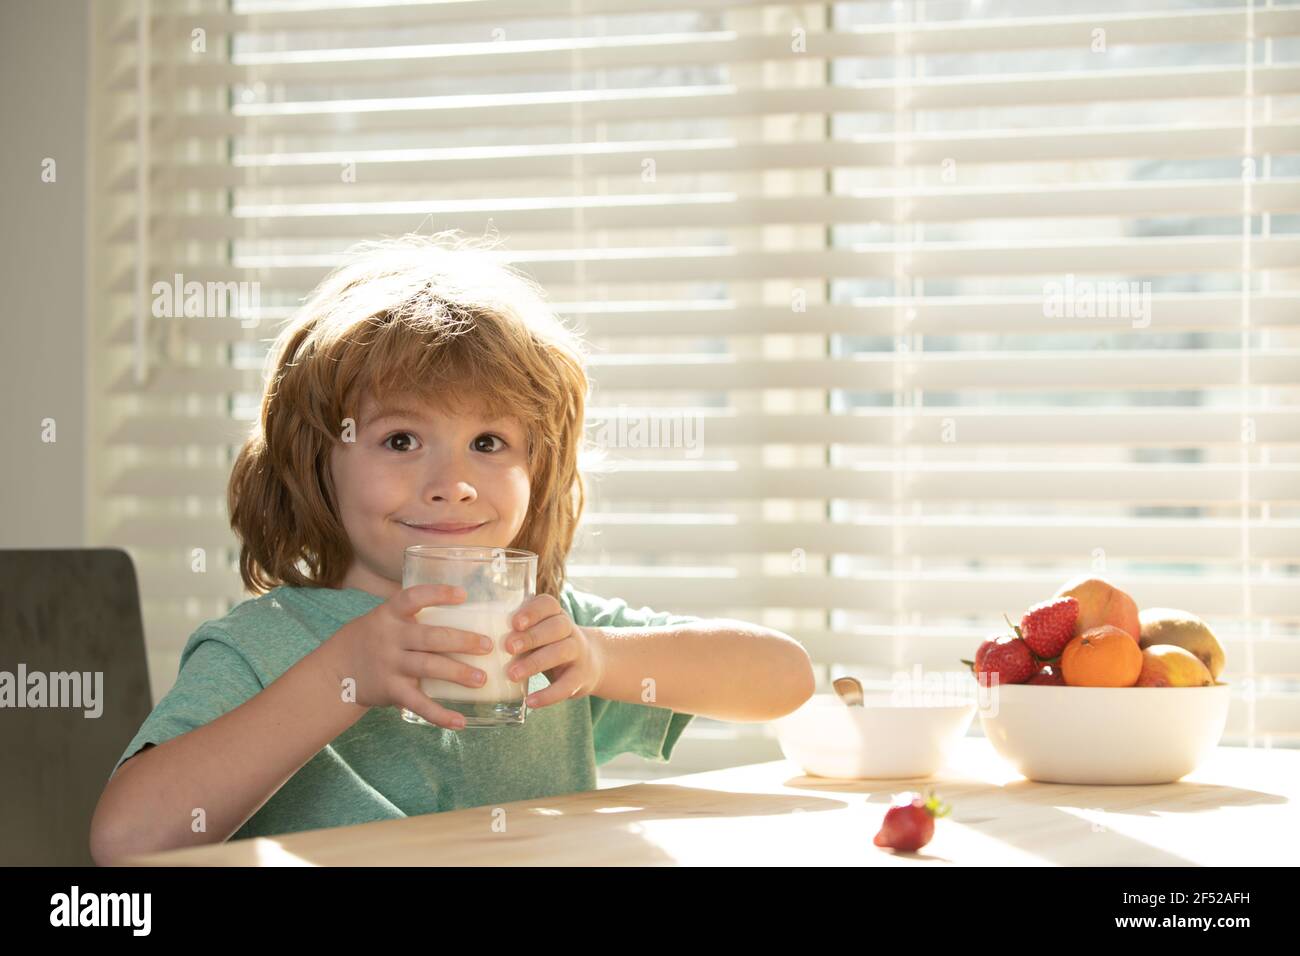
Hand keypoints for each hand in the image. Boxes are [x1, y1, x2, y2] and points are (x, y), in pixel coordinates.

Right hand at [323, 583, 497, 729]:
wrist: (334, 672)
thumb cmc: (372, 639)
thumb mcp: (383, 618)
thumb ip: (413, 615)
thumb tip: (464, 609)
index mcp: (390, 615)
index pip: (413, 598)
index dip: (437, 594)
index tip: (463, 594)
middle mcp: (390, 638)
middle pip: (430, 637)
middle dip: (462, 640)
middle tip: (488, 646)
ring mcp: (390, 665)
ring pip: (429, 667)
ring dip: (458, 673)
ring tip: (482, 679)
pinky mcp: (391, 691)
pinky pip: (418, 704)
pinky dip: (440, 715)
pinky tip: (460, 721)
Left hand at [504, 594, 605, 709]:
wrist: (590, 664)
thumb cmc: (549, 646)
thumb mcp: (538, 633)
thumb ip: (517, 633)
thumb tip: (478, 641)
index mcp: (556, 615)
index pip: (548, 604)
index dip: (533, 611)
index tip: (515, 622)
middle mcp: (570, 630)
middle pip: (556, 627)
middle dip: (531, 636)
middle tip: (508, 647)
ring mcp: (578, 653)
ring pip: (561, 652)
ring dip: (536, 663)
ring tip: (512, 674)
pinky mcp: (581, 677)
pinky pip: (567, 685)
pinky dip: (549, 695)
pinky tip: (531, 702)